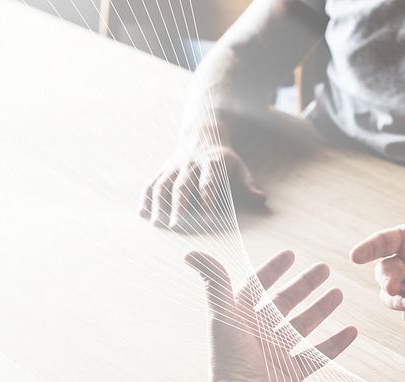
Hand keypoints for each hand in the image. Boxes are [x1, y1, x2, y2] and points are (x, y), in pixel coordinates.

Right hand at [141, 129, 266, 230]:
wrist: (202, 132)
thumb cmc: (223, 156)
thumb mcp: (239, 165)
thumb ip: (248, 183)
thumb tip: (262, 199)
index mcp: (210, 164)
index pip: (208, 184)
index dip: (209, 201)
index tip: (209, 220)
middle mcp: (189, 165)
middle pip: (181, 186)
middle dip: (178, 207)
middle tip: (176, 226)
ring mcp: (174, 167)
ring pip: (163, 185)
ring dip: (158, 204)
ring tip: (157, 223)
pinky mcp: (163, 169)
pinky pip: (151, 182)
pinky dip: (145, 196)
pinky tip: (141, 211)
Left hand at [185, 249, 356, 381]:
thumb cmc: (230, 361)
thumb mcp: (222, 316)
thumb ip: (214, 282)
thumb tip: (192, 252)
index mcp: (239, 319)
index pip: (256, 287)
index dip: (271, 270)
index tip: (291, 254)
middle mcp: (257, 335)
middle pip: (283, 303)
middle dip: (303, 285)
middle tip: (324, 269)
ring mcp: (275, 356)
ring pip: (302, 327)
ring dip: (320, 309)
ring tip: (338, 294)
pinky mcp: (291, 375)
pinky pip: (316, 356)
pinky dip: (334, 344)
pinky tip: (351, 331)